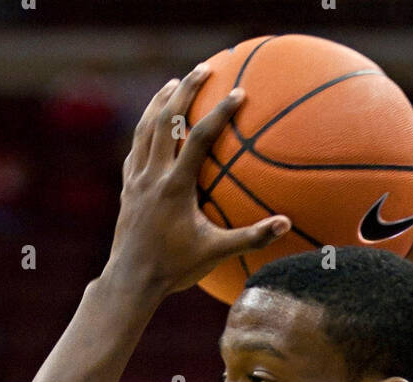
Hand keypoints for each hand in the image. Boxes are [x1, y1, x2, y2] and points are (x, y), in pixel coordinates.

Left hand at [106, 64, 290, 297]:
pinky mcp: (127, 189)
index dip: (220, 113)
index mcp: (175, 186)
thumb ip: (250, 237)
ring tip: (173, 83)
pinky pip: (134, 149)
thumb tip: (285, 225)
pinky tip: (151, 126)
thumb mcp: (215, 253)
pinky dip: (144, 130)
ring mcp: (136, 180)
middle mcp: (153, 176)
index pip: (198, 137)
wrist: (130, 281)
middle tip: (204, 69)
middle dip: (185, 89)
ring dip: (160, 101)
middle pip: (166, 119)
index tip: (239, 93)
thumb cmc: (175, 269)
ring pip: (145, 128)